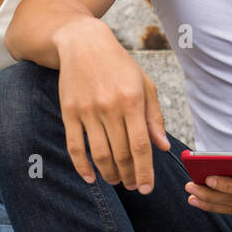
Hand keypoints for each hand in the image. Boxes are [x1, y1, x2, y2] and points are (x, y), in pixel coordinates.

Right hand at [56, 19, 169, 188]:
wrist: (83, 43)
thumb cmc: (119, 65)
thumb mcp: (144, 85)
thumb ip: (154, 117)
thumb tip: (162, 147)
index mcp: (132, 100)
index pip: (141, 146)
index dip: (145, 171)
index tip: (148, 188)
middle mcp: (109, 107)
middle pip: (121, 154)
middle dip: (129, 176)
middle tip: (134, 187)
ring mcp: (87, 111)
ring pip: (99, 154)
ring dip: (109, 174)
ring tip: (116, 181)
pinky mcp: (69, 112)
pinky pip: (74, 146)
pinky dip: (82, 166)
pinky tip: (91, 177)